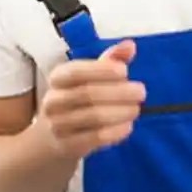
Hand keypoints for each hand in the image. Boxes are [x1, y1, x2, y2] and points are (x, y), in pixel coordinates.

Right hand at [37, 41, 145, 159]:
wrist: (50, 138)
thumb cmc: (76, 100)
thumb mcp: (88, 78)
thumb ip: (109, 61)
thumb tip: (130, 45)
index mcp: (58, 78)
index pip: (76, 71)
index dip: (102, 70)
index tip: (125, 71)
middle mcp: (53, 100)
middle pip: (87, 94)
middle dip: (119, 92)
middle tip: (141, 92)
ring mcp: (58, 125)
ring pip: (93, 117)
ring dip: (120, 112)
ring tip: (136, 109)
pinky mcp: (68, 146)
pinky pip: (95, 138)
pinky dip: (115, 132)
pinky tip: (128, 126)